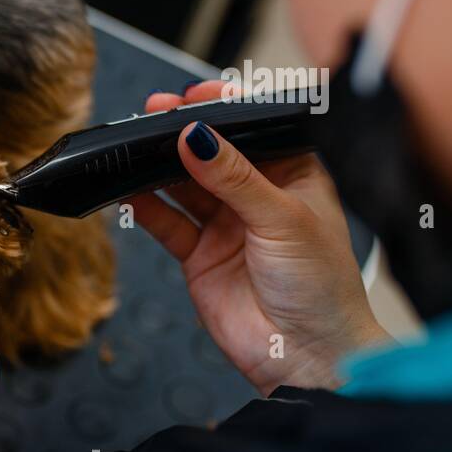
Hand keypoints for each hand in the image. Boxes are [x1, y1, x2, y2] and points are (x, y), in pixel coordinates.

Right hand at [129, 82, 390, 394]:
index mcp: (294, 177)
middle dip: (182, 134)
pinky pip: (167, 223)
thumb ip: (235, 177)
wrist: (307, 356)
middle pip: (212, 155)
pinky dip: (146, 208)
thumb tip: (198, 138)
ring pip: (184, 186)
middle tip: (152, 115)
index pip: (255, 131)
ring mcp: (226, 226)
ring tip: (133, 148)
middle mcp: (257, 198)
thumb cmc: (322, 289)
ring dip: (159, 168)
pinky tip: (129, 192)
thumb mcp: (283, 219)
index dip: (224, 109)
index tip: (194, 95)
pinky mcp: (199, 256)